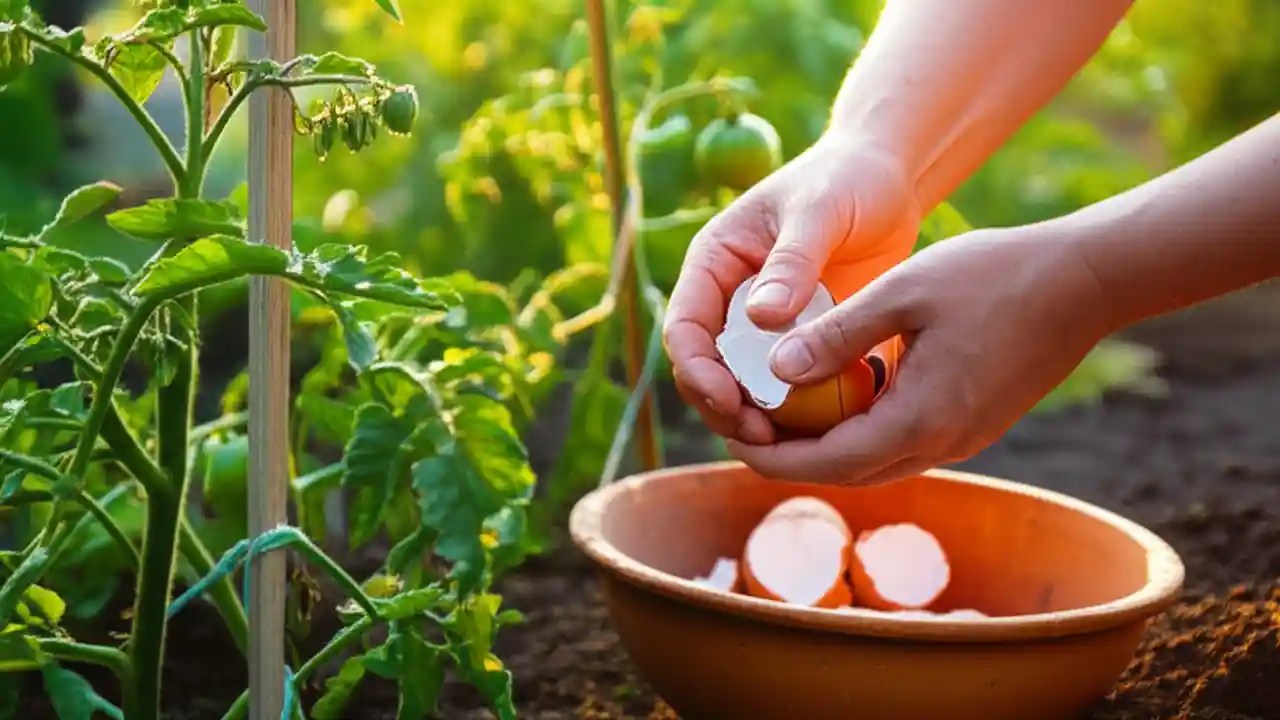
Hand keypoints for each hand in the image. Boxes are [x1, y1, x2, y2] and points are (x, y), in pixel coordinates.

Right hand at [663, 136, 920, 445]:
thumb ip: (792, 261)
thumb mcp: (820, 211)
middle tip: (761, 436)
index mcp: (715, 263)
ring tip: (789, 445)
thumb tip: (760, 318)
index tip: (726, 399)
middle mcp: (729, 299)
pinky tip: (826, 431)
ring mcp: (763, 325)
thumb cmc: (848, 180)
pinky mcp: (800, 341)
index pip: (684, 327)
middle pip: (705, 369)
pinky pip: (789, 387)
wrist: (888, 181)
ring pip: (742, 386)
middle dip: (723, 407)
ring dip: (757, 419)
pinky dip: (799, 412)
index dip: (696, 370)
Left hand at [727, 227, 1117, 484]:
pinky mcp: (974, 423)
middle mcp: (941, 443)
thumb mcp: (903, 292)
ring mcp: (962, 438)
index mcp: (920, 419)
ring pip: (874, 460)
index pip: (825, 464)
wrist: (1086, 281)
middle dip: (790, 455)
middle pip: (845, 471)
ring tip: (782, 406)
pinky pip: (902, 440)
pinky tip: (842, 388)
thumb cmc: (995, 275)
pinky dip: (862, 426)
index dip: (770, 455)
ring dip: (825, 443)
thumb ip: (837, 335)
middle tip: (745, 421)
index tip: (730, 434)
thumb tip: (776, 372)